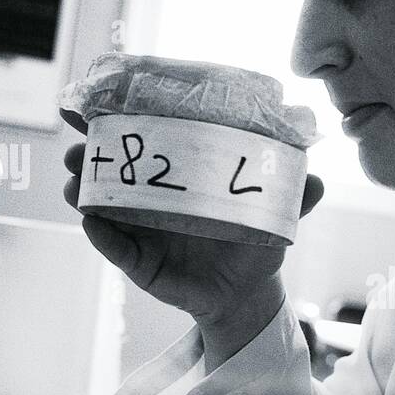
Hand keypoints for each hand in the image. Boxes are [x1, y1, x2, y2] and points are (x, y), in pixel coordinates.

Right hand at [61, 104, 323, 322]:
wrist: (247, 292)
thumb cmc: (254, 241)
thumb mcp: (274, 213)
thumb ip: (294, 194)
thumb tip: (319, 179)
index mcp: (176, 174)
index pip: (140, 138)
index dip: (110, 118)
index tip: (86, 102)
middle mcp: (150, 196)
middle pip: (107, 167)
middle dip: (87, 150)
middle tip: (78, 143)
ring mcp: (140, 228)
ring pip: (100, 203)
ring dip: (83, 189)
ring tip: (75, 181)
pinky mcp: (139, 261)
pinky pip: (114, 247)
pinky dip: (101, 236)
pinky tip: (91, 222)